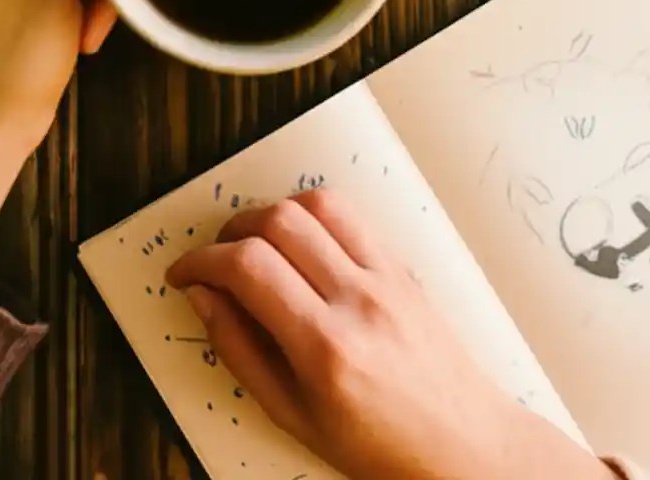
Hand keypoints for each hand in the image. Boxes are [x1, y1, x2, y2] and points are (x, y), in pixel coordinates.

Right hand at [166, 190, 616, 479]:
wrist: (464, 445)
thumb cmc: (382, 444)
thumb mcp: (292, 416)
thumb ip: (240, 352)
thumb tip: (205, 298)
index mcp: (326, 348)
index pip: (248, 268)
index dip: (201, 262)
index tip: (185, 273)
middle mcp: (359, 302)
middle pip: (278, 222)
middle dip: (231, 231)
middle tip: (216, 259)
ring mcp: (388, 279)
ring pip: (318, 204)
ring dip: (273, 212)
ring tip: (256, 244)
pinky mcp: (404, 269)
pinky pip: (353, 218)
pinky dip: (314, 216)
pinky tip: (301, 245)